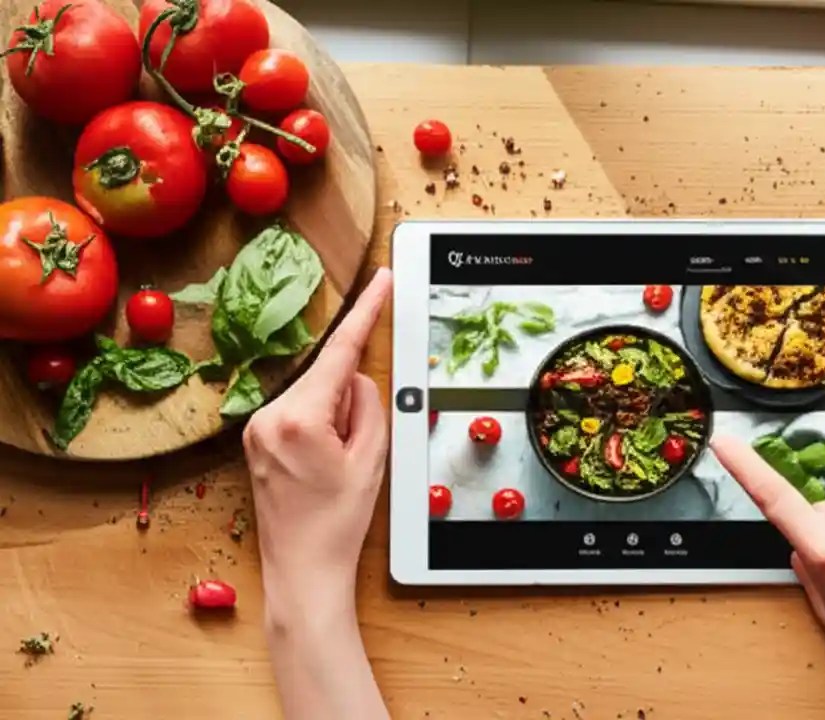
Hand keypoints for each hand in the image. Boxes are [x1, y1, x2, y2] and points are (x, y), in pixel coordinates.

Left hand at [242, 268, 392, 719]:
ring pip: (316, 396)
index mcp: (299, 418)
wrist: (302, 571)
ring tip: (338, 468)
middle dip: (353, 403)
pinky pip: (300, 413)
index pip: (341, 351)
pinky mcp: (255, 441)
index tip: (381, 279)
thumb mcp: (371, 459)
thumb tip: (357, 379)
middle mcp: (269, 416)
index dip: (365, 311)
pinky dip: (322, 428)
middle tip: (358, 451)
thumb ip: (368, 405)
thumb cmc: (337, 524)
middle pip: (328, 378)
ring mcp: (257, 429)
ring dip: (337, 420)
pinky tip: (323, 466)